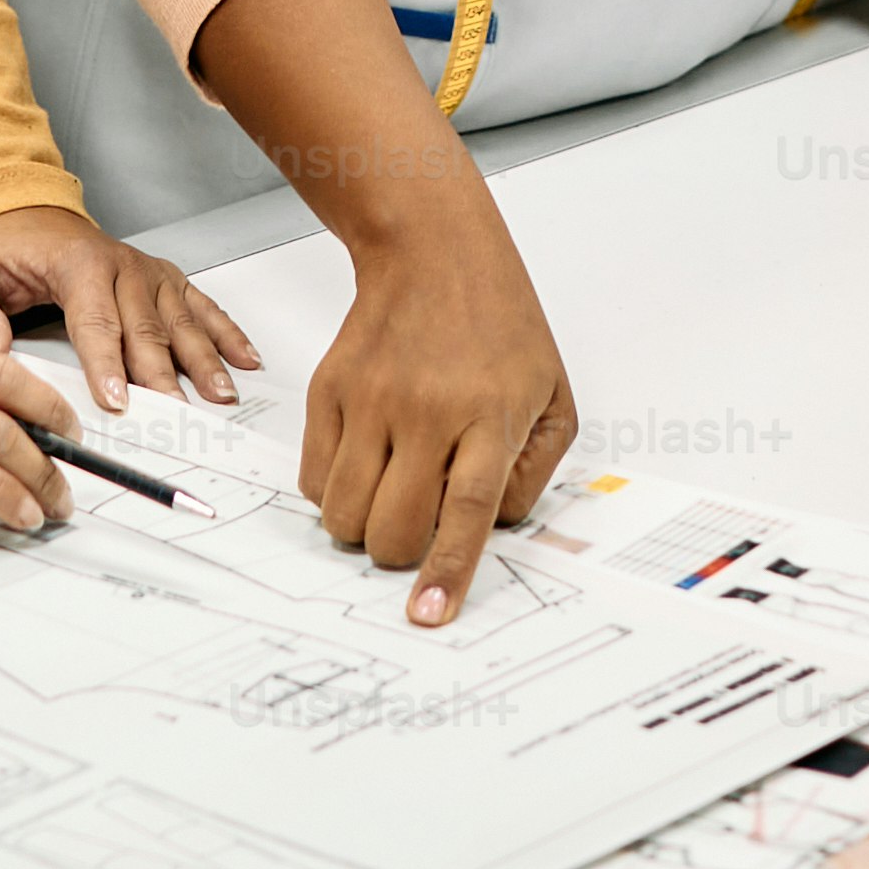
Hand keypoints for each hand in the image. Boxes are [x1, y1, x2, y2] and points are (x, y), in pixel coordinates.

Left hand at [0, 203, 263, 413]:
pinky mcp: (161, 279)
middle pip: (146, 328)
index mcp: (77, 264)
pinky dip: (225, 332)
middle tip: (176, 411)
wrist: (20, 206)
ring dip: (204, 358)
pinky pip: (199, 306)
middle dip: (163, 373)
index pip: (95, 321)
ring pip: (180, 321)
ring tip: (221, 392)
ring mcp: (147, 272)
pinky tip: (244, 358)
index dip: (106, 364)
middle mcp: (121, 265)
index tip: (115, 399)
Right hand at [301, 204, 576, 631]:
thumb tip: (485, 530)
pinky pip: (315, 480)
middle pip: (394, 527)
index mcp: (490, 414)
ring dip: (364, 527)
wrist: (435, 254)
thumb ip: (533, 474)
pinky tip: (367, 461)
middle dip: (402, 552)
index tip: (428, 614)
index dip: (446, 569)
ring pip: (344, 515)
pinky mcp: (329, 391)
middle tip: (417, 526)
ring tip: (390, 491)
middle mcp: (427, 409)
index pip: (465, 507)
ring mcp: (372, 399)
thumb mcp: (553, 396)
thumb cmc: (501, 327)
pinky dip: (336, 492)